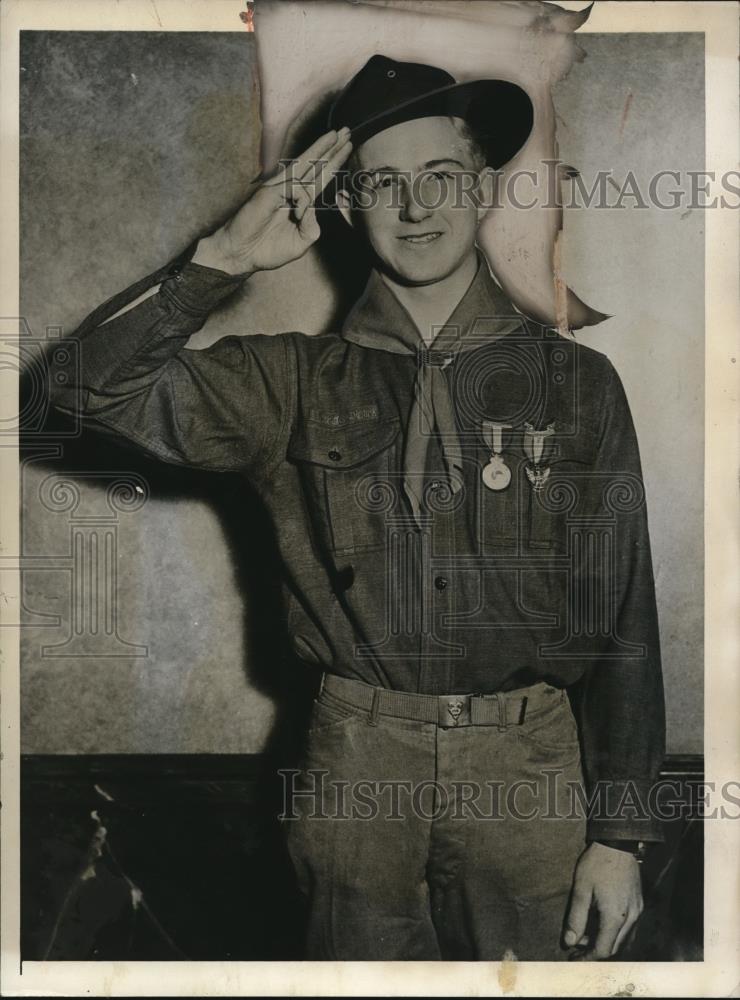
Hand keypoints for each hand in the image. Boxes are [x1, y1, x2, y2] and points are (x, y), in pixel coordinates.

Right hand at [193, 127, 351, 274]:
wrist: (243, 254)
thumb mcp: (301, 242)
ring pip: (304, 164)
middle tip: (347, 131)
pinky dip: (300, 200)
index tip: (347, 147)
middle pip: (315, 165)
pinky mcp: (269, 192)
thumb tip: (311, 205)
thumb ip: (312, 226)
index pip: (320, 178)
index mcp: (300, 202)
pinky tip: (296, 214)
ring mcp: (280, 189)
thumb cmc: (269, 249)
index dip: (334, 163)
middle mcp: (291, 191)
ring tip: (337, 135)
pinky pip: (293, 188)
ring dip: (321, 148)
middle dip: (332, 148)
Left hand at [564, 842, 643, 958]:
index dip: (588, 957)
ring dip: (607, 942)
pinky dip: (616, 933)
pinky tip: (602, 924)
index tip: (574, 957)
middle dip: (596, 951)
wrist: (618, 843)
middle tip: (578, 946)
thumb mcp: (581, 888)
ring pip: (625, 940)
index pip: (604, 950)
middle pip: (615, 948)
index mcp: (616, 916)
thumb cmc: (598, 864)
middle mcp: (631, 918)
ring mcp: (638, 912)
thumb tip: (569, 941)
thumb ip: (576, 917)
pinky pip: (630, 929)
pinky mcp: (640, 904)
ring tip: (587, 934)